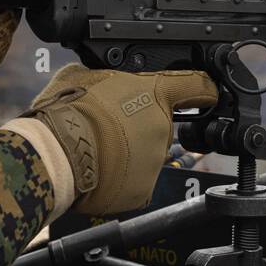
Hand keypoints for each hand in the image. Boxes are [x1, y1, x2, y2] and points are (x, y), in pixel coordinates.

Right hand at [18, 65, 218, 215]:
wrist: (56, 154)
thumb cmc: (68, 111)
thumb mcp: (82, 74)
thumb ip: (103, 75)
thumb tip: (98, 76)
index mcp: (154, 94)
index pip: (196, 86)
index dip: (203, 88)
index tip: (208, 92)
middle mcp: (163, 128)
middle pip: (159, 126)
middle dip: (137, 127)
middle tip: (107, 127)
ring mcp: (155, 162)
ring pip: (145, 157)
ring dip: (127, 154)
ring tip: (97, 151)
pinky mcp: (143, 192)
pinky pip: (134, 184)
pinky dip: (119, 181)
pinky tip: (99, 171)